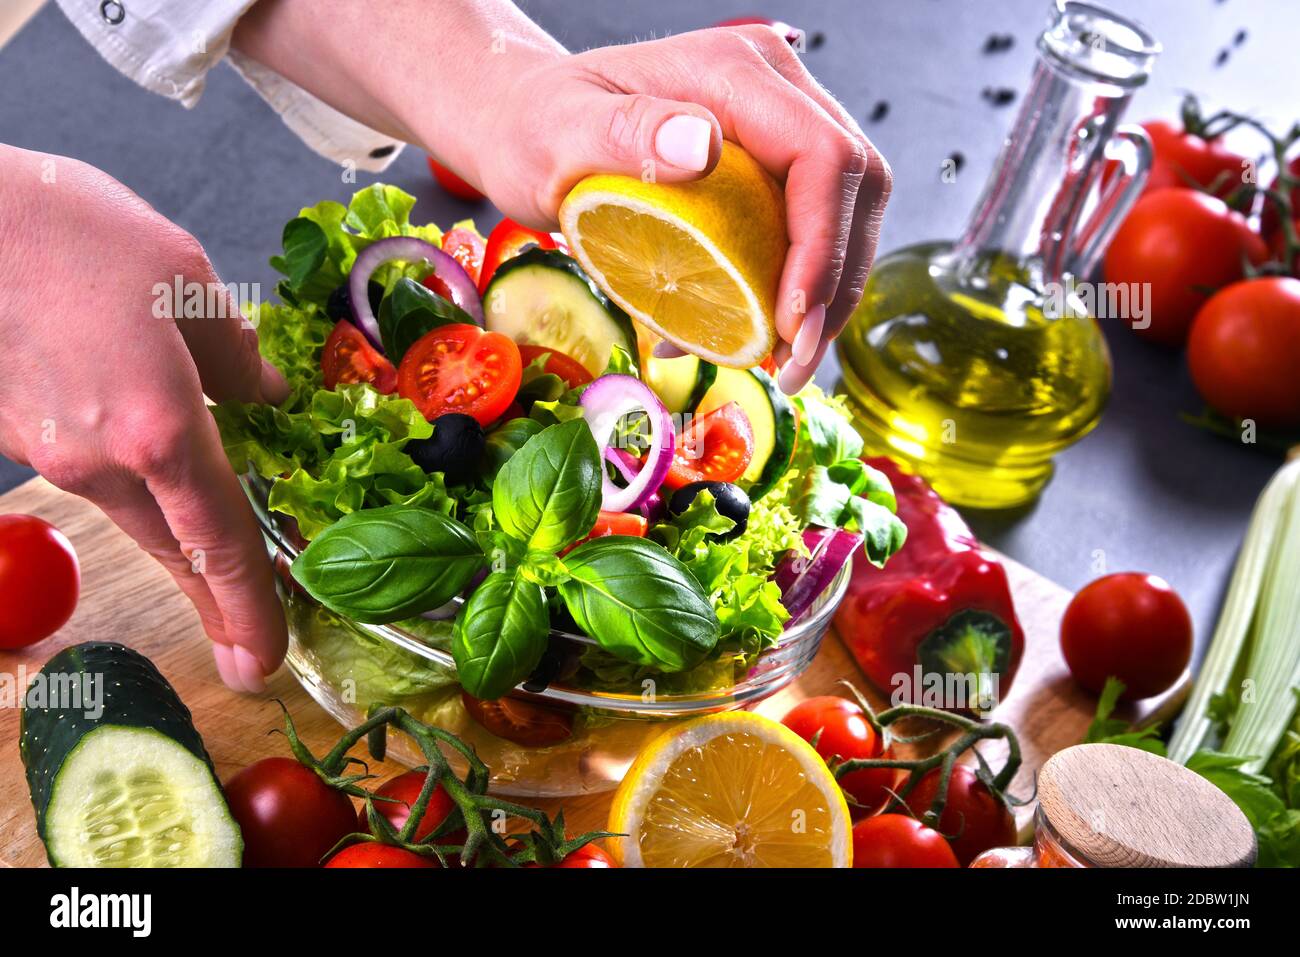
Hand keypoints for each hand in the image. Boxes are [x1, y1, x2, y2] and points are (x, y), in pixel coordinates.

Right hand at [0, 147, 288, 691]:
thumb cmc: (71, 231)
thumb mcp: (185, 282)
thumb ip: (236, 357)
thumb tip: (267, 399)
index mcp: (157, 428)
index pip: (218, 541)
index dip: (249, 607)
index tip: (265, 660)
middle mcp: (99, 460)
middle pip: (172, 547)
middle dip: (215, 599)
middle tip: (248, 645)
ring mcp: (47, 453)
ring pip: (132, 511)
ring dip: (179, 536)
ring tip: (222, 556)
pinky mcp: (15, 435)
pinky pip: (91, 470)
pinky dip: (133, 476)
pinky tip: (151, 446)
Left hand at [473, 25, 891, 392]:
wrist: (528, 124)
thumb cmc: (536, 127)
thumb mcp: (560, 132)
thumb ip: (623, 133)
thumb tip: (701, 148)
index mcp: (735, 72)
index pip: (822, 155)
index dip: (823, 245)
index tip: (789, 322)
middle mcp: (774, 90)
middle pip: (857, 188)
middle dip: (836, 286)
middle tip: (791, 364)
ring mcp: (778, 128)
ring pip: (848, 215)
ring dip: (826, 298)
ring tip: (775, 362)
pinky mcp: (771, 169)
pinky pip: (811, 231)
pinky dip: (793, 293)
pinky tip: (747, 335)